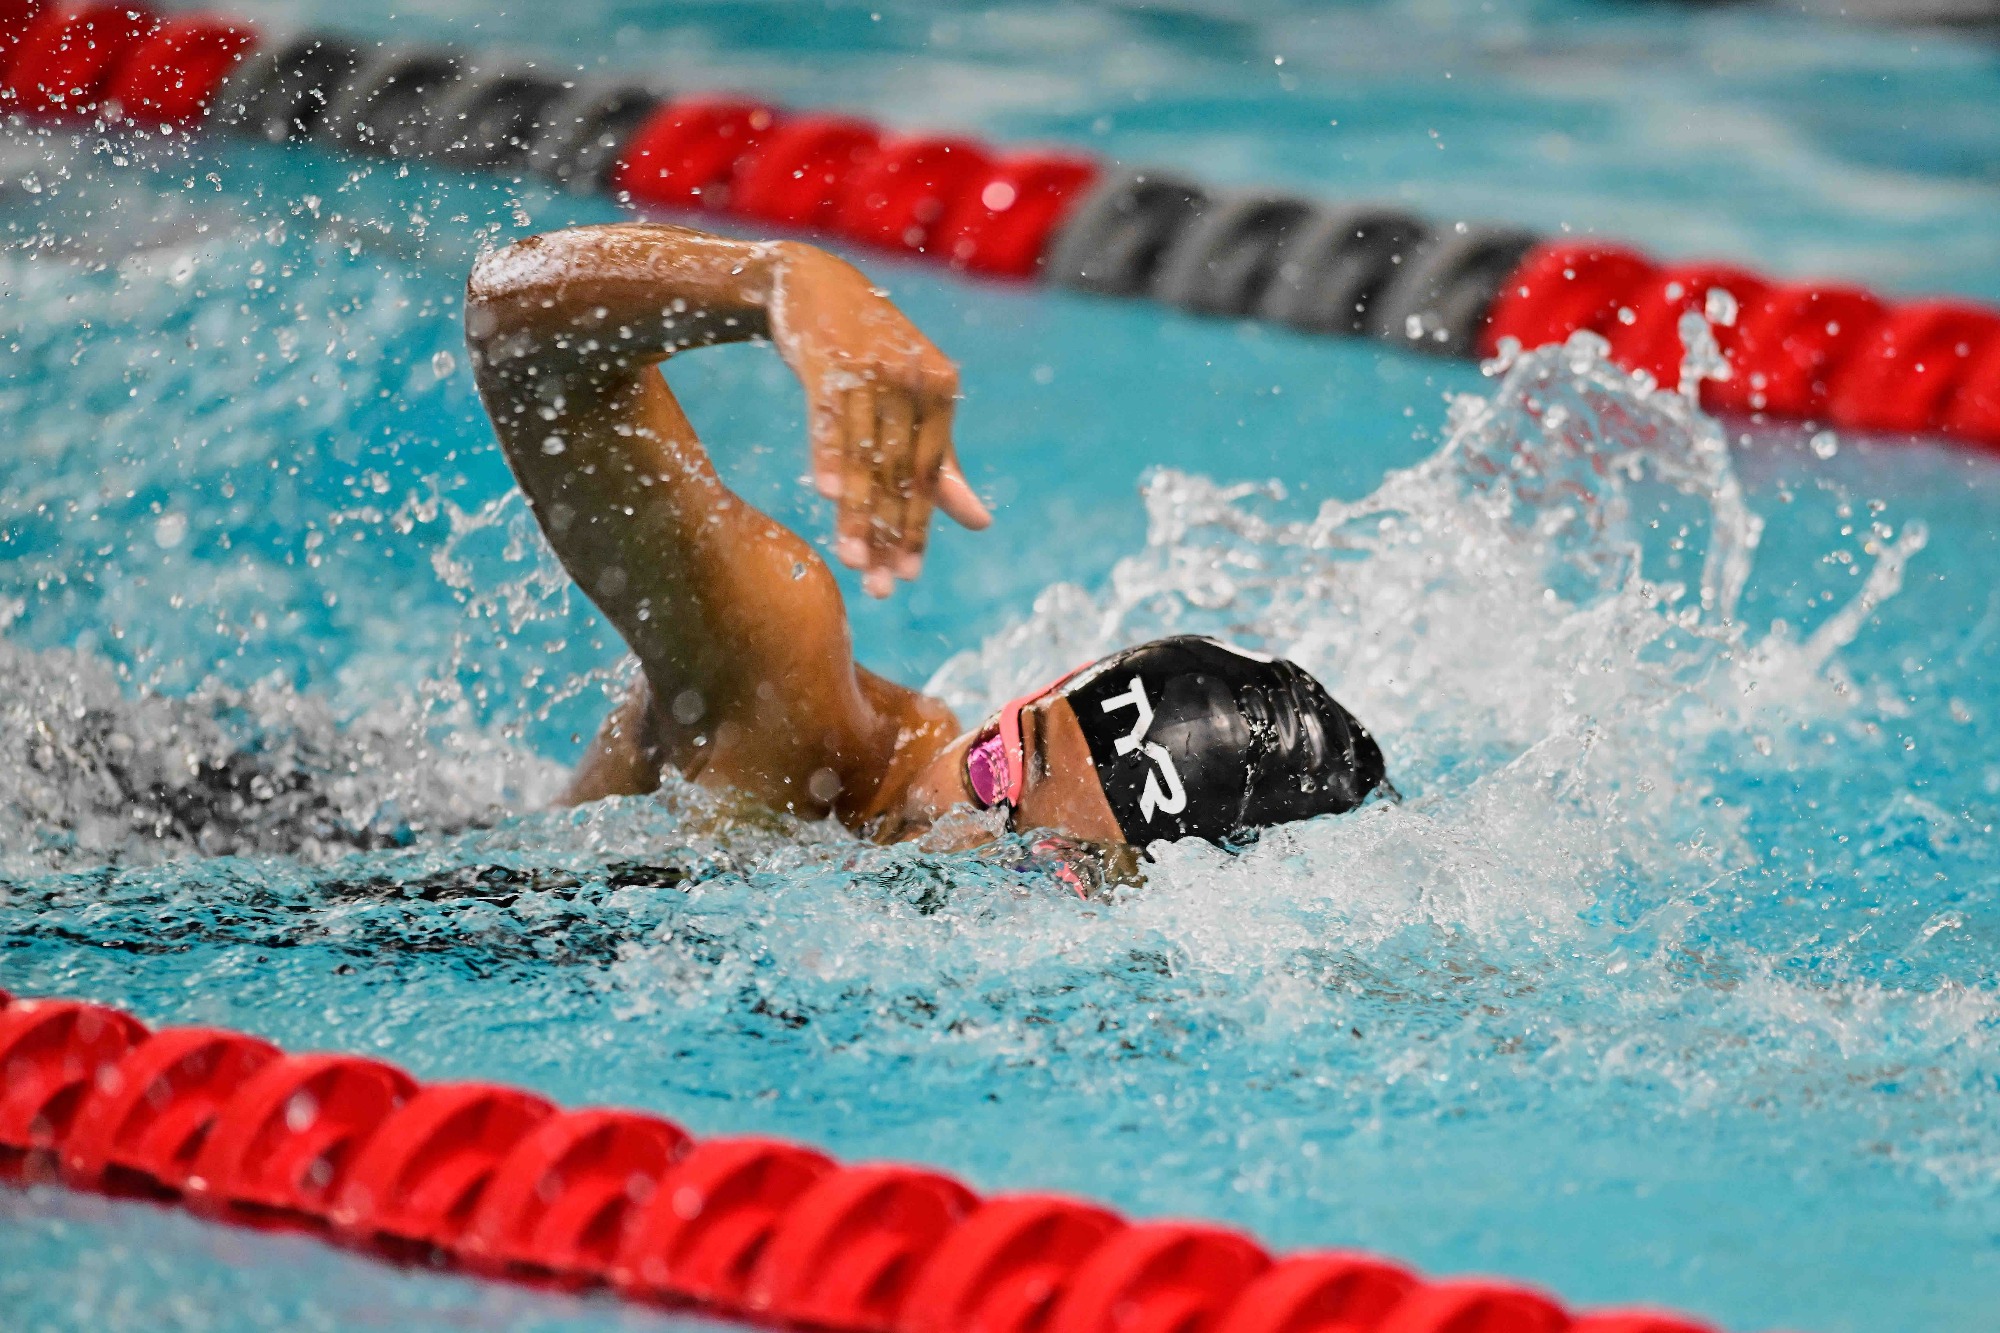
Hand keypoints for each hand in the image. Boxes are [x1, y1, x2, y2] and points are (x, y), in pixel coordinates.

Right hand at [766, 245, 990, 596]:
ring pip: (864, 455)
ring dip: (856, 511)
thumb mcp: (912, 398)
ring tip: (852, 560)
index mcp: (942, 388)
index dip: (916, 528)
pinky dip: (828, 455)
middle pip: (897, 473)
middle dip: (887, 534)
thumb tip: (980, 524)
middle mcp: (911, 378)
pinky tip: (828, 495)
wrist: (810, 282)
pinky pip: (828, 418)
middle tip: (879, 588)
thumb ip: (942, 462)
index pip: (930, 474)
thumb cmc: (869, 350)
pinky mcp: (827, 360)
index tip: (906, 577)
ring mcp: (870, 368)